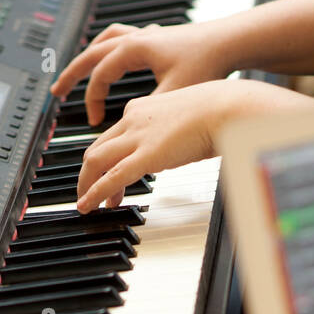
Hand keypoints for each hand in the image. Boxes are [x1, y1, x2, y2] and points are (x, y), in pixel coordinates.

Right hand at [51, 21, 230, 125]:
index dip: (93, 101)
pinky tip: (116, 59)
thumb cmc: (207, 64)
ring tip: (79, 70)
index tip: (96, 123)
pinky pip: (124, 38)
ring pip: (106, 40)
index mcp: (134, 49)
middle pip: (92, 53)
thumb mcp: (174, 94)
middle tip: (55, 92)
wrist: (230, 42)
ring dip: (90, 56)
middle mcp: (136, 37)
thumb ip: (148, 114)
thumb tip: (128, 136)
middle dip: (72, 73)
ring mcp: (146, 35)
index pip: (100, 76)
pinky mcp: (158, 38)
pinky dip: (113, 49)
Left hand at [75, 79, 313, 211]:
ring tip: (86, 204)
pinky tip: (88, 206)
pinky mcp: (145, 156)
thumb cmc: (220, 112)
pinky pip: (111, 178)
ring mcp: (137, 137)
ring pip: (95, 162)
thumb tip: (181, 148)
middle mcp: (133, 119)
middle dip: (89, 174)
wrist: (228, 107)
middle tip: (90, 192)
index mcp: (142, 108)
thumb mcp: (187, 120)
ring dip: (87, 185)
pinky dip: (95, 193)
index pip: (113, 135)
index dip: (105, 158)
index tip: (108, 175)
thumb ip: (175, 134)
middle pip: (97, 147)